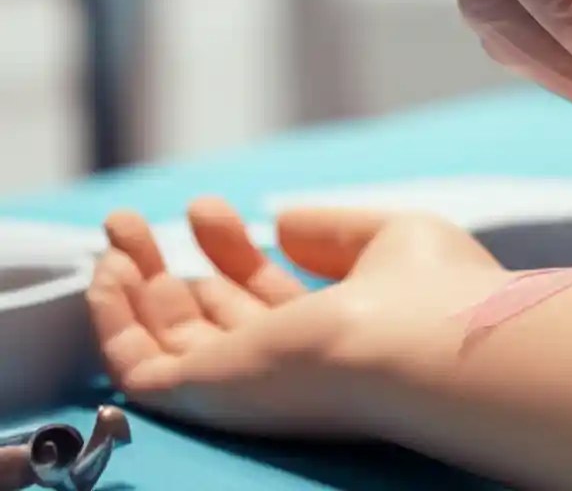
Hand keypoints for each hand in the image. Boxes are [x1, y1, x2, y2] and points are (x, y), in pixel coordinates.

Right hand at [86, 198, 506, 437]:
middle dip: (169, 269)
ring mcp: (248, 380)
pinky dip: (114, 321)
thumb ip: (335, 231)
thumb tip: (281, 225)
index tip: (204, 209)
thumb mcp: (394, 237)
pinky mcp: (211, 394)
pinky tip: (106, 271)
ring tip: (114, 231)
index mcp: (334, 330)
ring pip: (169, 341)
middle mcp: (288, 361)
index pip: (265, 295)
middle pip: (211, 318)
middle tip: (130, 221)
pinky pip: (140, 368)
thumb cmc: (433, 290)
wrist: (428, 344)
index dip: (229, 251)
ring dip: (132, 286)